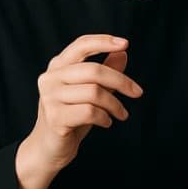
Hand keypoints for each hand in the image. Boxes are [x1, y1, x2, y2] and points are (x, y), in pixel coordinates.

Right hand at [25, 35, 142, 171]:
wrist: (49, 147)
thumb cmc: (72, 115)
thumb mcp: (91, 91)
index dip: (103, 41)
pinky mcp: (55, 118)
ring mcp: (49, 98)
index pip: (80, 45)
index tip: (125, 44)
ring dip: (115, 104)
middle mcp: (50, 78)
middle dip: (122, 82)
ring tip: (121, 114)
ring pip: (95, 92)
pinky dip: (105, 117)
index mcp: (58, 67)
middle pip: (94, 70)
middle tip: (138, 93)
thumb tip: (122, 53)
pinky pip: (90, 112)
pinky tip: (106, 122)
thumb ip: (105, 71)